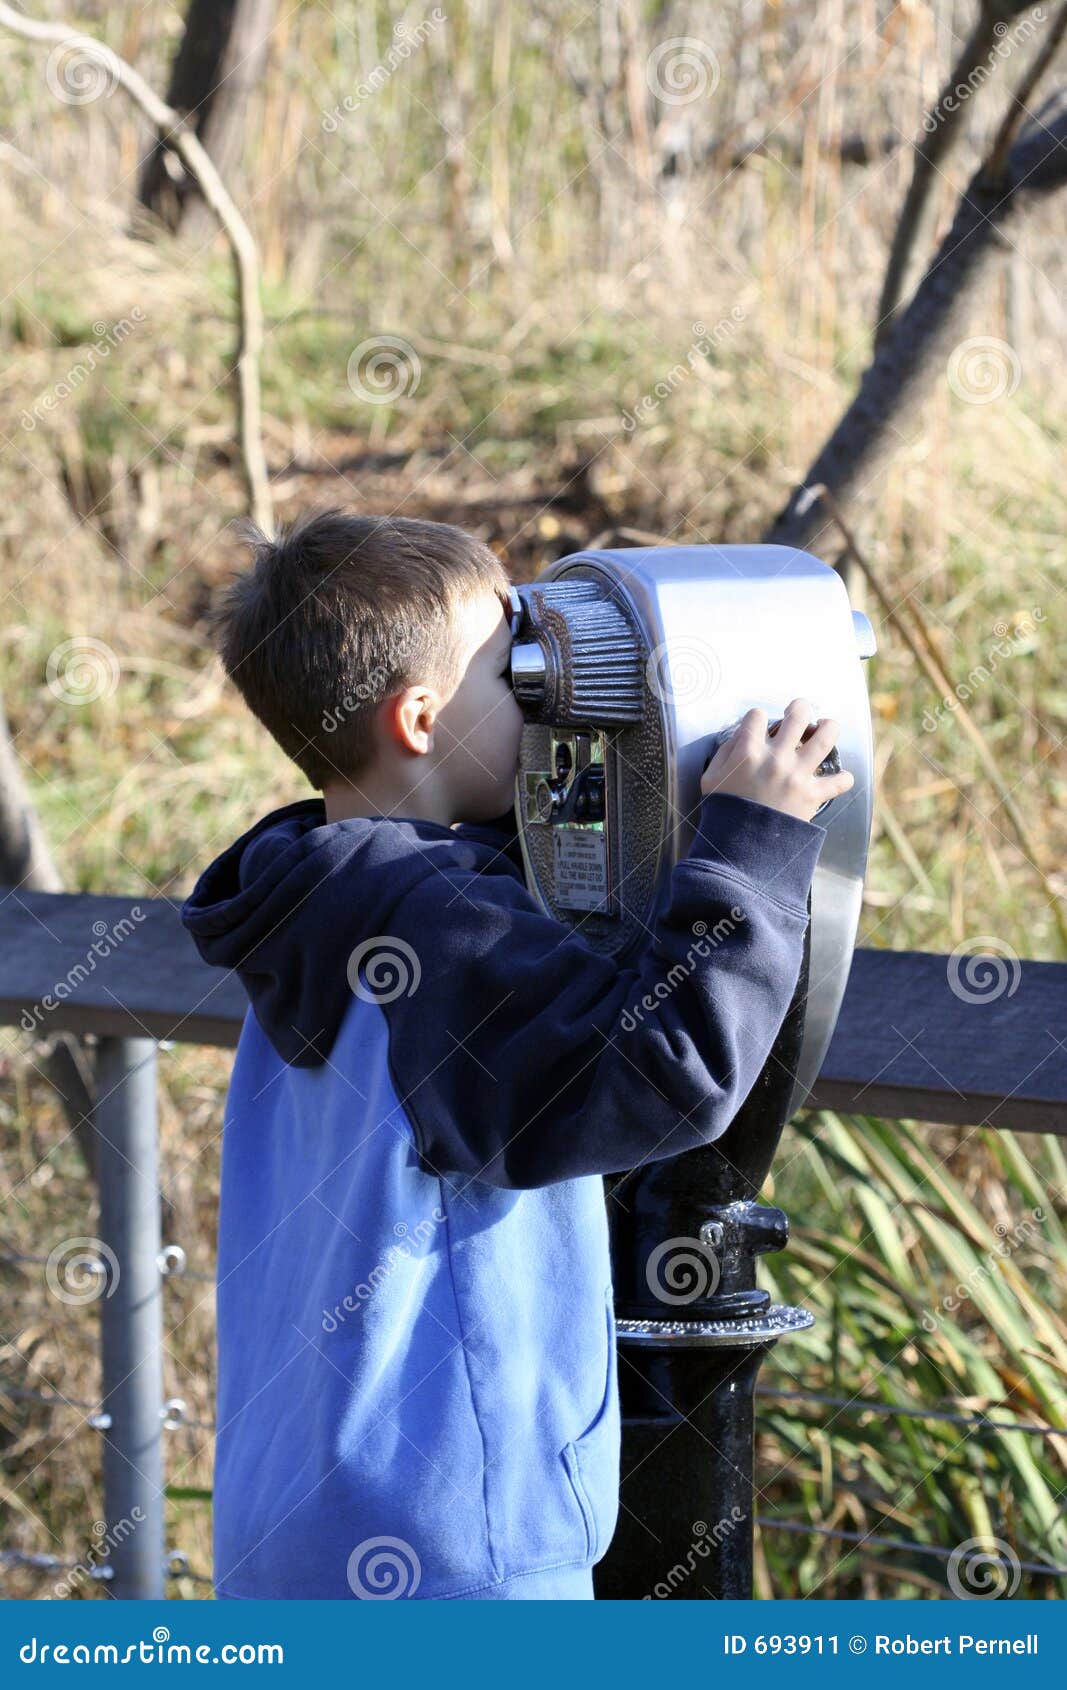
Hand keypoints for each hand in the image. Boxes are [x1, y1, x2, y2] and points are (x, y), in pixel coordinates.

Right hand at [699, 699, 854, 822]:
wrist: (738, 849)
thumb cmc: (722, 813)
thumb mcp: (710, 777)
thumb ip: (725, 751)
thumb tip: (743, 737)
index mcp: (748, 751)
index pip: (758, 716)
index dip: (759, 719)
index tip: (761, 727)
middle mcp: (775, 758)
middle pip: (798, 716)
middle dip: (800, 708)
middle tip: (800, 711)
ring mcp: (796, 775)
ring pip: (825, 737)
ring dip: (829, 727)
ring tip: (827, 726)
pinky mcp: (812, 796)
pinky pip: (838, 782)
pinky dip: (843, 779)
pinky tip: (840, 778)